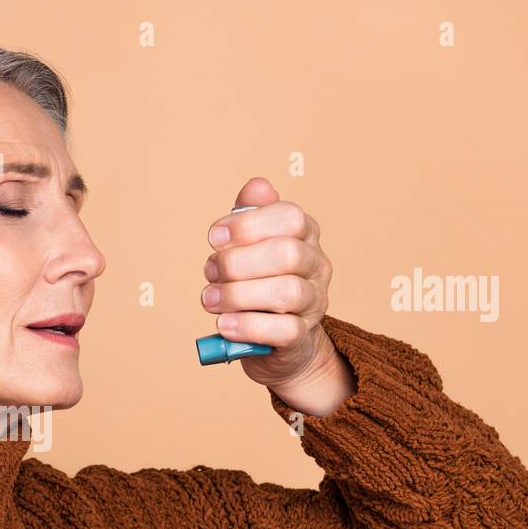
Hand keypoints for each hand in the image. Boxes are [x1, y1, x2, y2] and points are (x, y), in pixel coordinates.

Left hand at [199, 177, 355, 416]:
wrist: (278, 342)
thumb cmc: (258, 284)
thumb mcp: (251, 247)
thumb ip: (250, 216)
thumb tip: (256, 186)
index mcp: (305, 235)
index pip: (289, 217)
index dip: (247, 225)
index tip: (213, 238)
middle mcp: (316, 265)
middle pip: (287, 254)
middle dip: (238, 262)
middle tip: (210, 273)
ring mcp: (314, 302)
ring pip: (287, 292)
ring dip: (238, 295)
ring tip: (210, 299)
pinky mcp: (301, 337)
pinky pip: (284, 331)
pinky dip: (248, 326)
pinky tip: (224, 324)